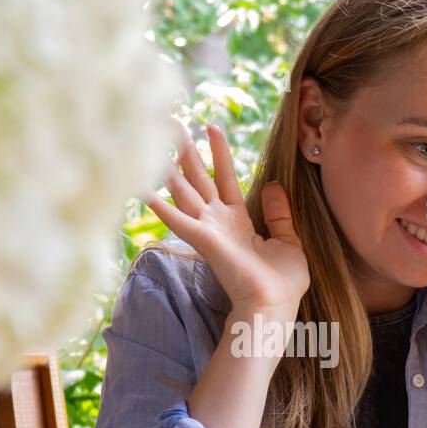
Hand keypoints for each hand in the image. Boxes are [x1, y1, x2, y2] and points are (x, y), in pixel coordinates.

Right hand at [142, 119, 309, 312]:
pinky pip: (175, 217)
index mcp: (238, 221)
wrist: (274, 306)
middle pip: (197, 177)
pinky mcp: (202, 239)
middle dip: (185, 149)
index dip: (219, 152)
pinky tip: (138, 185)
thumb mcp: (288, 241)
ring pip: (182, 189)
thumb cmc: (283, 283)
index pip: (225, 178)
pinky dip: (156, 202)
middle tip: (171, 121)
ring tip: (151, 139)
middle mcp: (218, 222)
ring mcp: (207, 229)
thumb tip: (273, 184)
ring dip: (165, 165)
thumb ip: (279, 214)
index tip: (212, 127)